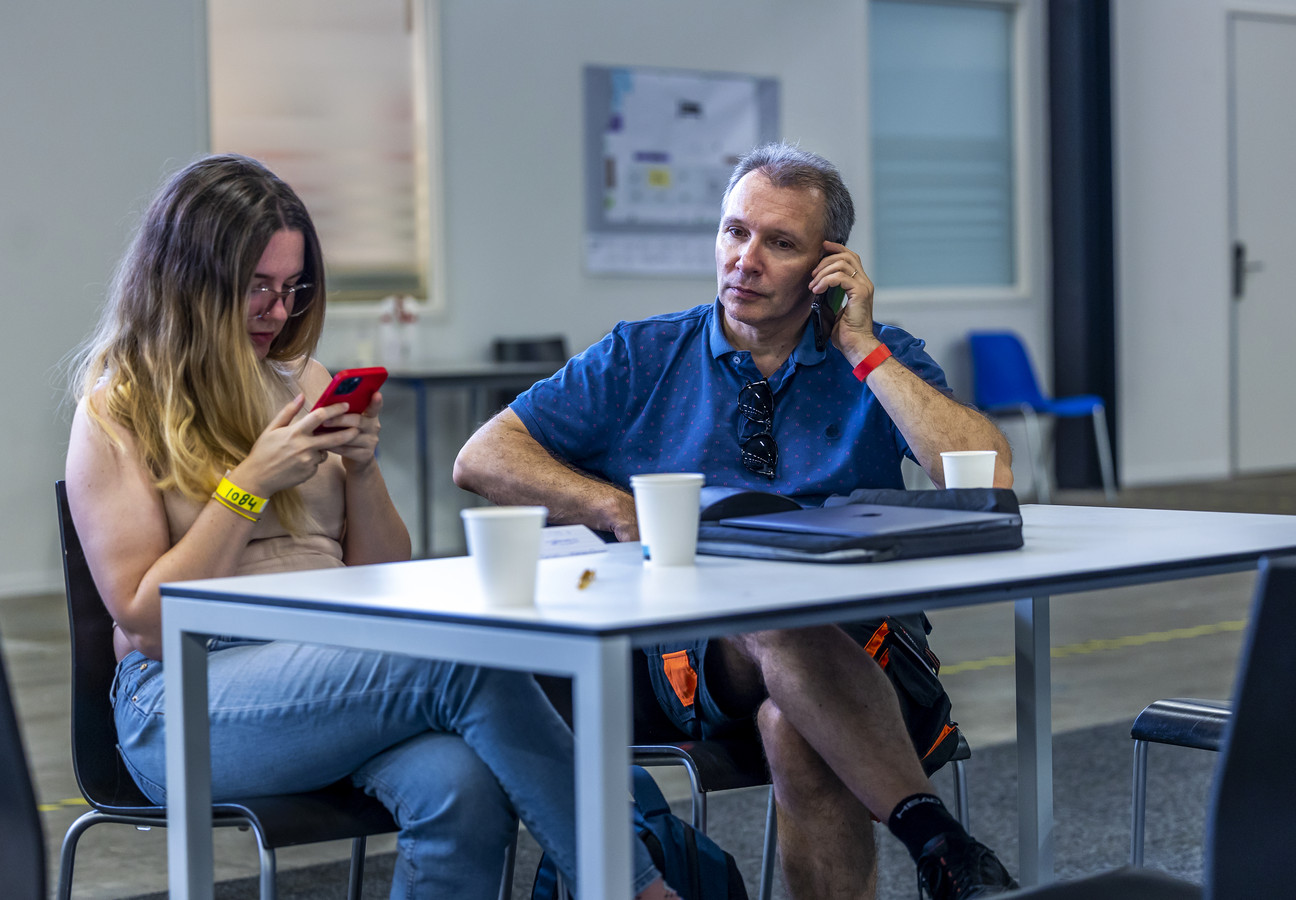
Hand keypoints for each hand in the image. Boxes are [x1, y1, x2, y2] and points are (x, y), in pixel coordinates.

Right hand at [230, 394, 357, 496]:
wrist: (258, 478)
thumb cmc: (263, 451)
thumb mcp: (271, 429)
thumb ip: (288, 412)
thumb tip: (301, 396)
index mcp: (295, 432)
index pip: (320, 417)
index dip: (335, 410)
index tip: (346, 405)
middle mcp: (304, 447)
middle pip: (334, 437)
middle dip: (348, 431)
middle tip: (357, 426)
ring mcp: (308, 461)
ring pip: (325, 450)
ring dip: (322, 446)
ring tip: (305, 447)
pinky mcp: (310, 472)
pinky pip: (318, 461)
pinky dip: (314, 458)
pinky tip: (299, 460)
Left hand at [325, 391, 383, 469]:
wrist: (357, 459)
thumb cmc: (350, 434)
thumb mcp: (352, 422)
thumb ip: (346, 412)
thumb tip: (328, 402)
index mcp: (371, 416)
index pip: (375, 407)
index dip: (376, 402)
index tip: (376, 394)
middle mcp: (374, 428)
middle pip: (358, 421)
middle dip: (339, 420)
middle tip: (324, 420)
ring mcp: (371, 442)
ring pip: (351, 437)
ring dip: (332, 434)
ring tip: (318, 432)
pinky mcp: (365, 455)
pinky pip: (346, 450)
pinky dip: (333, 446)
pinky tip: (324, 444)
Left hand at [811, 241, 880, 362]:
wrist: (856, 346)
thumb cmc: (845, 333)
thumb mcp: (834, 309)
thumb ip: (830, 295)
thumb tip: (816, 285)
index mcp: (860, 284)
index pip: (850, 257)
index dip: (836, 249)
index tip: (821, 248)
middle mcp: (864, 282)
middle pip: (847, 256)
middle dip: (826, 260)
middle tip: (812, 274)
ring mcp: (864, 286)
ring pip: (842, 264)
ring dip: (823, 272)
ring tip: (813, 285)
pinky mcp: (860, 293)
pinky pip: (841, 277)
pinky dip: (826, 280)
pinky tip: (817, 289)